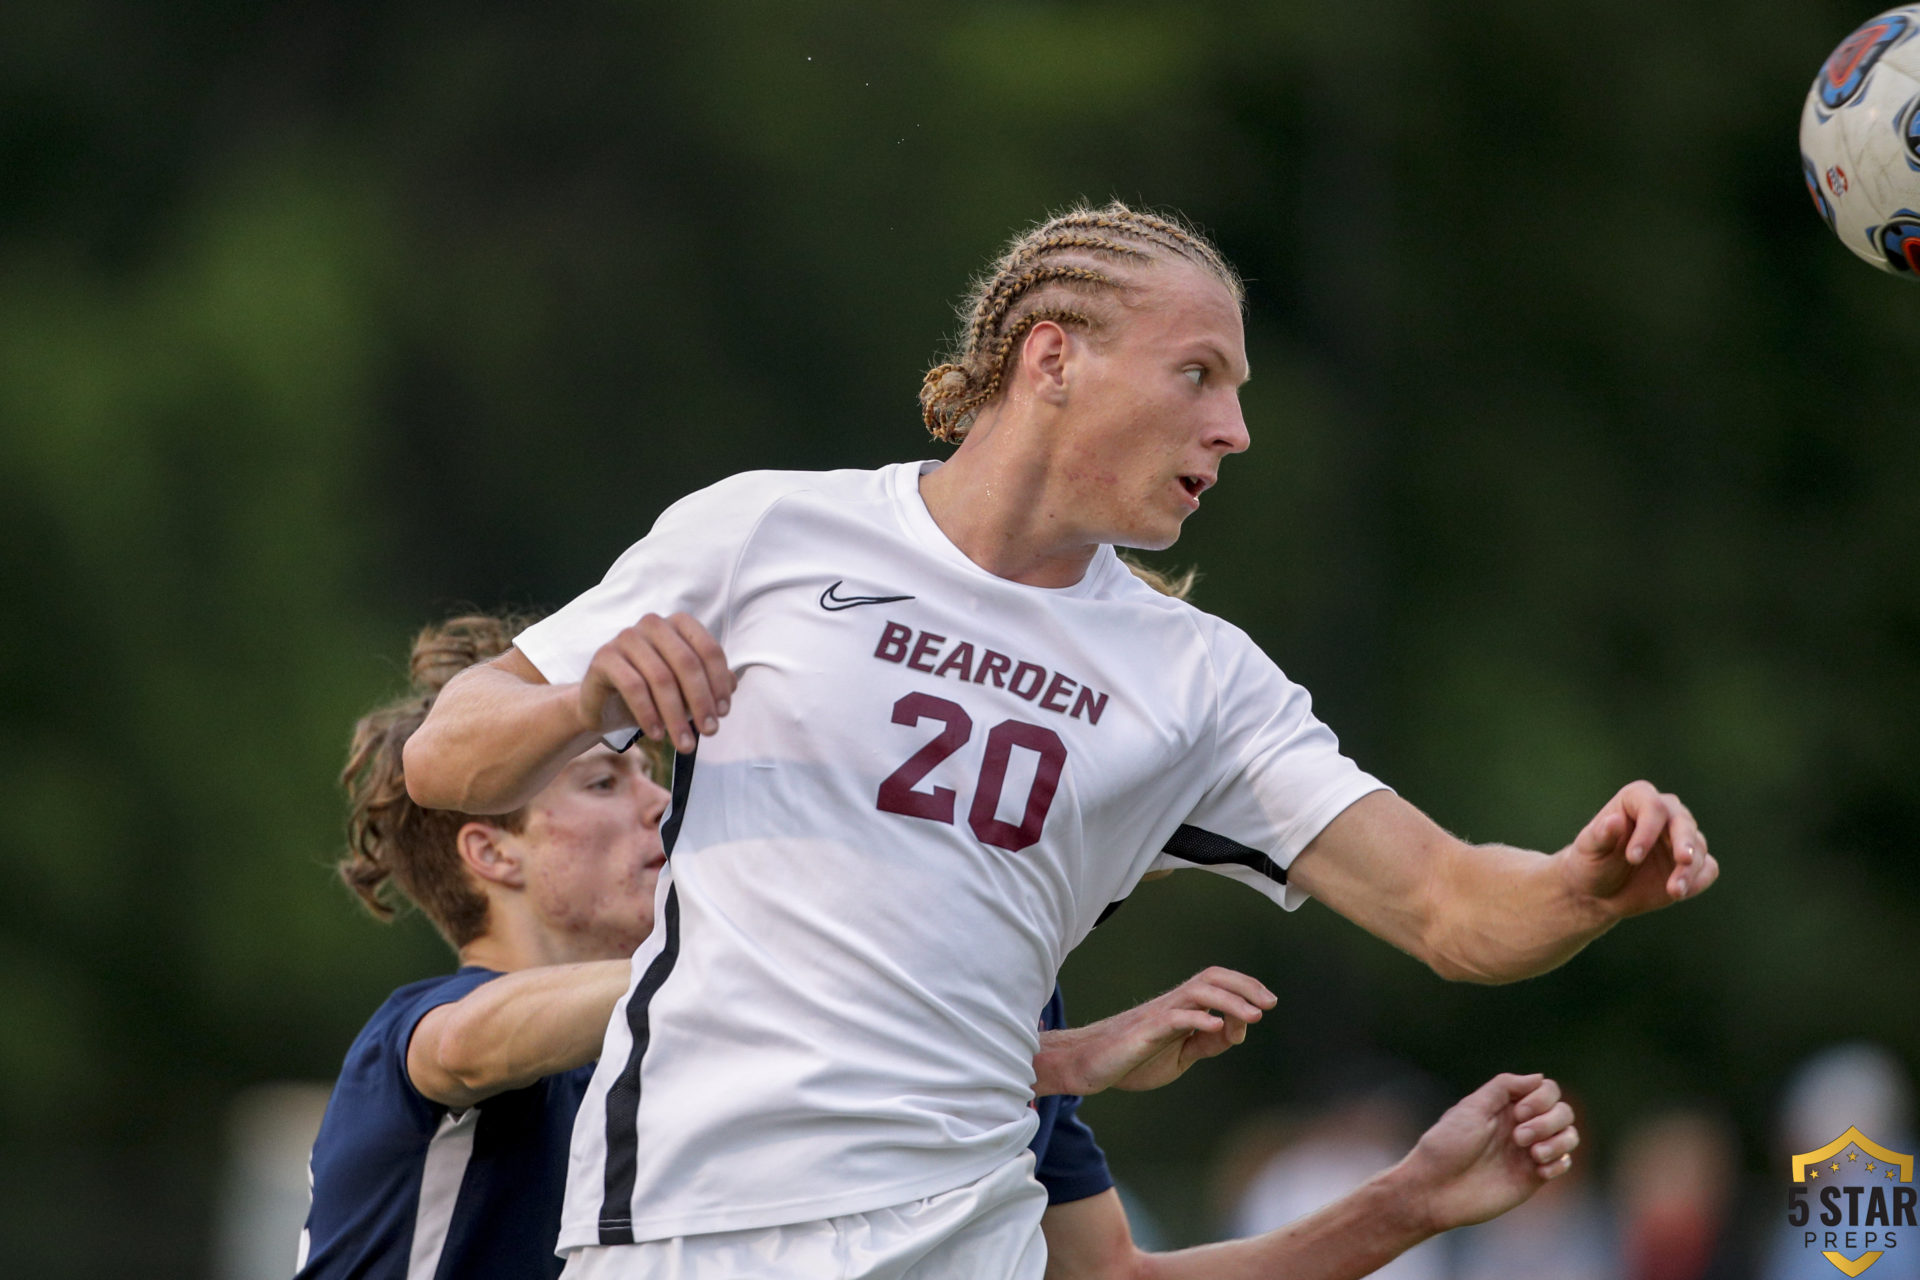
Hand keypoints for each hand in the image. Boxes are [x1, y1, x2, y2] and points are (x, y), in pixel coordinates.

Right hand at [578, 613, 735, 754]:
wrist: (605, 706)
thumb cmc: (651, 693)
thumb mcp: (685, 690)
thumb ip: (710, 683)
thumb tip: (733, 684)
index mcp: (678, 624)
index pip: (708, 650)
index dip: (719, 683)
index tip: (723, 713)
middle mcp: (653, 624)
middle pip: (687, 663)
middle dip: (701, 701)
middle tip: (709, 732)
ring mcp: (626, 637)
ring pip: (661, 677)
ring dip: (676, 716)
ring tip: (685, 743)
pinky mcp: (604, 657)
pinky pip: (633, 686)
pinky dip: (648, 714)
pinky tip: (658, 735)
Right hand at [1032, 967, 1275, 1096]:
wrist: (1089, 1064)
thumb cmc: (1133, 1058)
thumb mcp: (1181, 1056)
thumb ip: (1207, 1043)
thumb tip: (1234, 1031)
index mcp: (1182, 1008)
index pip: (1218, 984)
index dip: (1245, 989)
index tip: (1267, 1004)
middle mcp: (1172, 1003)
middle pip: (1211, 978)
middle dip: (1245, 986)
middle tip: (1270, 1003)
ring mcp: (1158, 1015)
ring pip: (1198, 993)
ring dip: (1230, 1002)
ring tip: (1253, 1016)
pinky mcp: (1144, 1032)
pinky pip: (1174, 1019)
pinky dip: (1198, 1020)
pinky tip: (1216, 1028)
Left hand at [1394, 1073, 1577, 1232]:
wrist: (1437, 1189)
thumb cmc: (1447, 1146)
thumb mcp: (1471, 1108)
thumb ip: (1504, 1088)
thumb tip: (1539, 1077)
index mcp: (1506, 1105)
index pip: (1547, 1090)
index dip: (1542, 1098)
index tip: (1518, 1113)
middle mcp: (1522, 1125)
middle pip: (1563, 1111)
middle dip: (1549, 1121)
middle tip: (1518, 1137)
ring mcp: (1530, 1151)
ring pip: (1569, 1136)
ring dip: (1558, 1141)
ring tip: (1533, 1154)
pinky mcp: (1534, 1177)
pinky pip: (1564, 1164)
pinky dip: (1559, 1163)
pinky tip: (1538, 1170)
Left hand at [1561, 781, 1717, 917]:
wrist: (1600, 892)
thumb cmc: (1591, 862)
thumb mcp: (1589, 849)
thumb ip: (1601, 835)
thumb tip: (1615, 820)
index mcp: (1636, 799)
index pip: (1652, 806)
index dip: (1647, 830)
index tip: (1633, 857)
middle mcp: (1664, 813)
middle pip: (1683, 821)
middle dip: (1684, 842)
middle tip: (1682, 860)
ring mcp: (1681, 838)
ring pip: (1697, 847)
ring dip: (1689, 870)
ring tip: (1674, 891)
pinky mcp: (1694, 863)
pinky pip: (1707, 868)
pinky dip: (1698, 880)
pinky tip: (1679, 892)